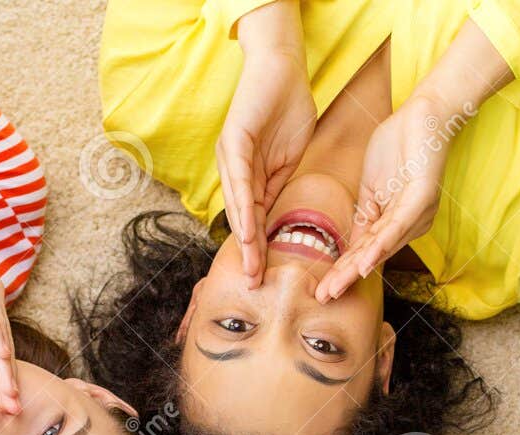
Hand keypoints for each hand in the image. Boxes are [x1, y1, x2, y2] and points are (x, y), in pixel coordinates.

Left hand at [217, 48, 316, 286]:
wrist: (282, 68)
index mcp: (247, 176)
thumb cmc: (287, 110)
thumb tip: (276, 215)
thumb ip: (277, 186)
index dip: (257, 248)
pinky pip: (239, 181)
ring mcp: (231, 156)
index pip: (251, 219)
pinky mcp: (235, 141)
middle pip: (240, 219)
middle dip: (248, 252)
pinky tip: (248, 230)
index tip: (263, 275)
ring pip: (238, 205)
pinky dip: (244, 207)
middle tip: (254, 282)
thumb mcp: (287, 160)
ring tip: (251, 265)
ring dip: (245, 238)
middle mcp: (233, 170)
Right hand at [316, 96, 450, 302]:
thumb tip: (351, 246)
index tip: (321, 288)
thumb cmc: (398, 145)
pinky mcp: (421, 200)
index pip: (363, 250)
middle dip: (345, 277)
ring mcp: (417, 214)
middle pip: (371, 255)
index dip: (342, 270)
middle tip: (323, 297)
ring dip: (357, 269)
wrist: (424, 113)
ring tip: (336, 287)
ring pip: (381, 247)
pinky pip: (396, 227)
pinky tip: (363, 263)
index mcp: (396, 222)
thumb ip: (364, 217)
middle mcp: (410, 225)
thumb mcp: (371, 188)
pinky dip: (378, 246)